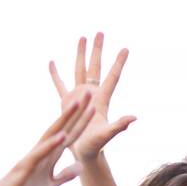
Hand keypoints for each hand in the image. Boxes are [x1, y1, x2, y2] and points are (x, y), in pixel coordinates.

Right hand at [0, 94, 94, 185]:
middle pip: (63, 127)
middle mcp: (43, 151)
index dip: (82, 122)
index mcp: (50, 155)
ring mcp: (34, 157)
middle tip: (88, 92)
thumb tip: (80, 167)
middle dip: (76, 111)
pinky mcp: (26, 166)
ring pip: (52, 134)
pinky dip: (52, 145)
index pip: (70, 135)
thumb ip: (64, 175)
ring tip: (76, 104)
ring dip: (64, 119)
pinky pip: (40, 153)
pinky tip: (62, 135)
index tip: (94, 106)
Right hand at [49, 33, 134, 162]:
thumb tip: (134, 118)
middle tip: (100, 32)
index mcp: (101, 100)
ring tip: (82, 37)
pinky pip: (59, 84)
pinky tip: (52, 62)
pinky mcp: (66, 102)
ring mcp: (79, 97)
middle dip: (97, 50)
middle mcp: (91, 94)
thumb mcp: (107, 135)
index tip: (125, 48)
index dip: (118, 63)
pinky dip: (55, 74)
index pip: (112, 77)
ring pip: (79, 70)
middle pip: (95, 67)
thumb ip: (119, 126)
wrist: (83, 154)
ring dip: (80, 54)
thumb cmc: (95, 146)